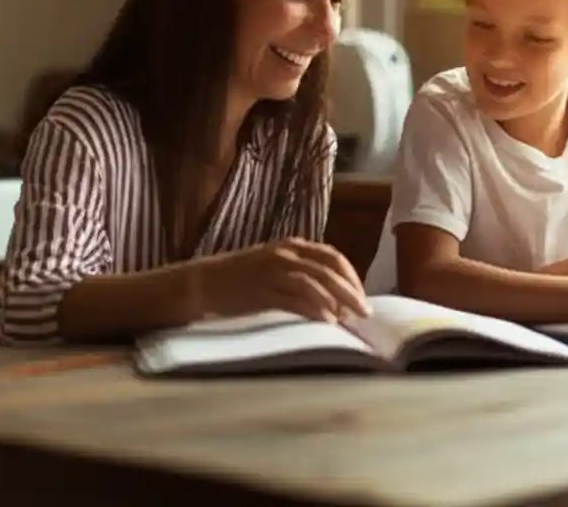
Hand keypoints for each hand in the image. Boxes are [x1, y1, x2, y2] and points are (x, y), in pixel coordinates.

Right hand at [192, 237, 370, 322]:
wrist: (202, 283)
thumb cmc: (240, 279)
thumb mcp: (274, 267)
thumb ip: (302, 274)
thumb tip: (335, 298)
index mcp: (291, 246)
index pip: (332, 257)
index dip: (352, 277)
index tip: (362, 296)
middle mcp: (285, 254)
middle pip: (329, 269)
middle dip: (351, 291)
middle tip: (365, 312)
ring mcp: (272, 271)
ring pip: (315, 282)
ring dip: (337, 301)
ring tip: (350, 319)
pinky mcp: (261, 291)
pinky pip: (294, 299)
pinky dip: (314, 309)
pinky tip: (327, 321)